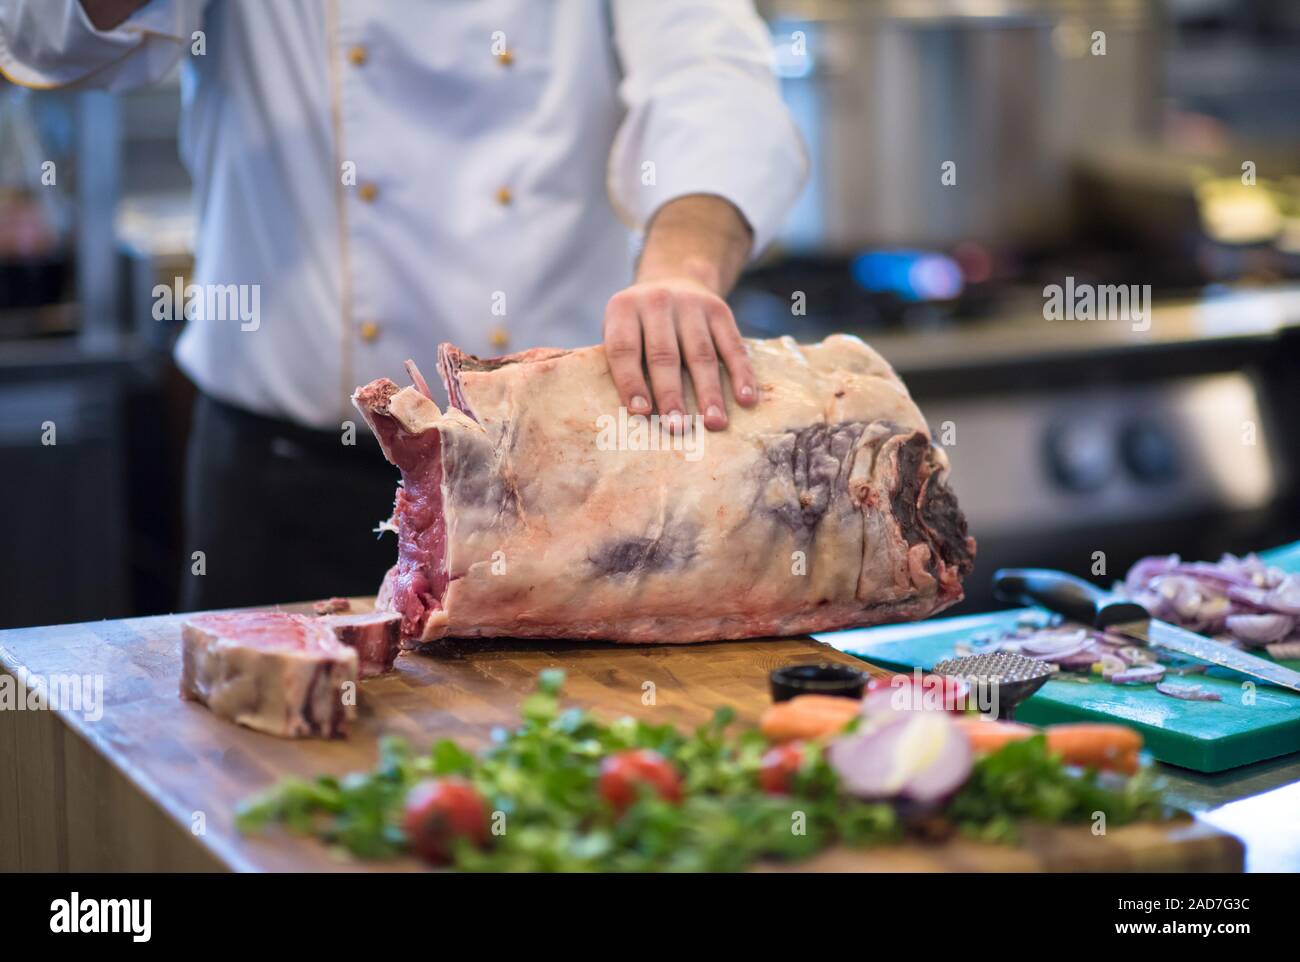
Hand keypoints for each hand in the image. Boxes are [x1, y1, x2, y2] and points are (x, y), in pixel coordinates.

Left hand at [602, 271, 756, 431]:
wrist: (674, 279)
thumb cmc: (639, 324)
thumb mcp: (619, 330)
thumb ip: (623, 364)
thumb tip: (638, 416)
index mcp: (623, 309)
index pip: (624, 349)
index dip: (631, 381)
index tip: (641, 412)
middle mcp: (656, 302)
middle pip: (664, 354)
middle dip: (671, 394)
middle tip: (677, 427)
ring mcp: (691, 304)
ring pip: (701, 354)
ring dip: (709, 392)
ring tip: (714, 423)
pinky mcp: (719, 310)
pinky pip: (732, 346)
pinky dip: (741, 374)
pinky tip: (745, 400)